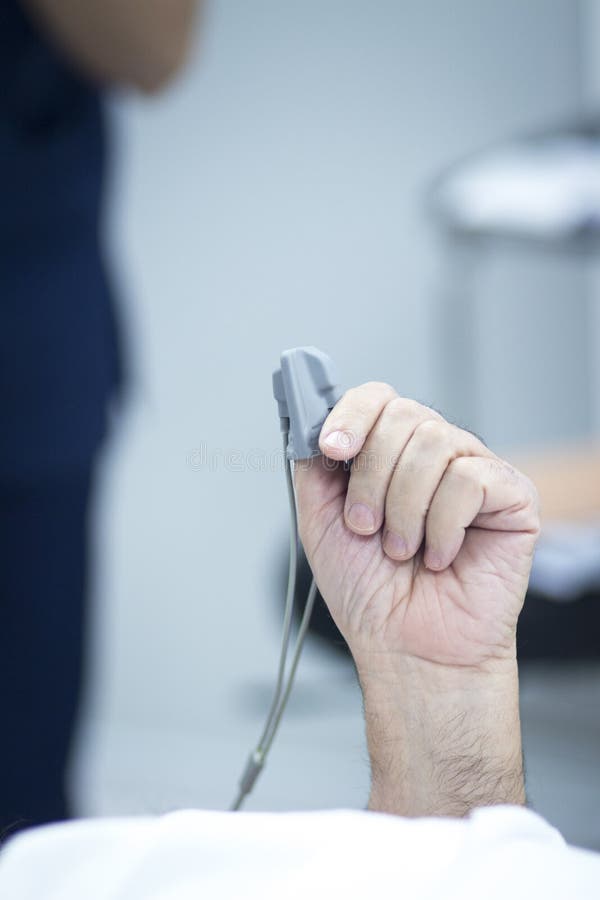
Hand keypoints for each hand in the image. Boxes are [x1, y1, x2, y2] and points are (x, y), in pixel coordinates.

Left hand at [295, 382, 539, 671]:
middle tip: (366, 527)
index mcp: (390, 455)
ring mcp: (474, 470)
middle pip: (402, 416)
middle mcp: (433, 454)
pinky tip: (441, 555)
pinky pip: (469, 479)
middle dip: (371, 477)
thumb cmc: (370, 593)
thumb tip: (313, 422)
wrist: (410, 650)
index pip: (377, 399)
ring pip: (434, 443)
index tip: (333, 449)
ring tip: (402, 550)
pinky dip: (443, 525)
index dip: (352, 415)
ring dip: (404, 507)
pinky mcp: (511, 495)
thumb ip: (314, 467)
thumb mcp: (320, 523)